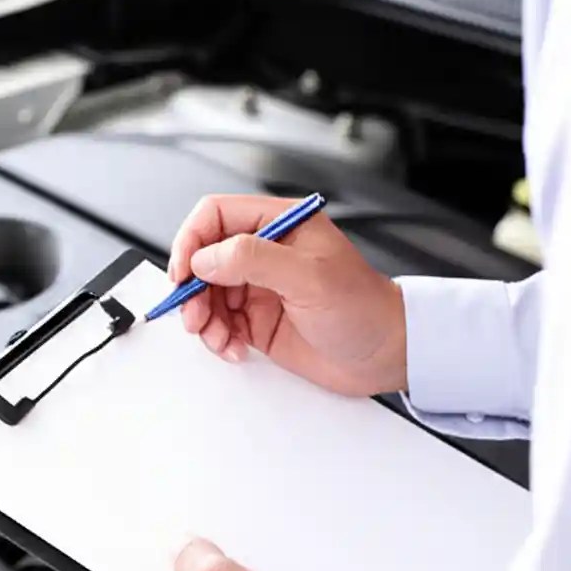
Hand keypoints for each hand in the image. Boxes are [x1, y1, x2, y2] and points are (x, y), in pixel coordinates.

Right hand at [168, 195, 406, 395]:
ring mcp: (259, 286)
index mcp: (281, 224)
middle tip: (195, 314)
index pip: (216, 215)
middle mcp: (266, 251)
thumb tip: (206, 257)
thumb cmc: (365, 309)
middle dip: (193, 287)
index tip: (185, 272)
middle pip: (204, 257)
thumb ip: (254, 259)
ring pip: (207, 293)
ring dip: (203, 317)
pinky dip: (217, 337)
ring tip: (216, 337)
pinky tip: (233, 348)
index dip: (192, 240)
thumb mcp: (309, 277)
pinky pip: (220, 323)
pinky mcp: (258, 319)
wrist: (385, 355)